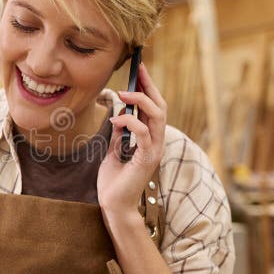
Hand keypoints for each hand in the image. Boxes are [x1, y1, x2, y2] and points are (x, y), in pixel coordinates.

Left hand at [97, 62, 166, 228]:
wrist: (113, 204)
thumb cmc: (114, 180)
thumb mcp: (115, 150)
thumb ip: (121, 133)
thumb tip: (119, 112)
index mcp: (151, 139)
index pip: (155, 107)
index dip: (149, 87)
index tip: (140, 69)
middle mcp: (157, 142)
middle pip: (161, 106)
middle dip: (149, 85)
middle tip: (138, 69)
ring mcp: (154, 150)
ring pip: (157, 115)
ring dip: (140, 100)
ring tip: (123, 92)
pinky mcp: (147, 159)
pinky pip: (143, 133)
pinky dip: (130, 121)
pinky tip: (115, 118)